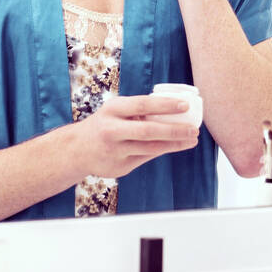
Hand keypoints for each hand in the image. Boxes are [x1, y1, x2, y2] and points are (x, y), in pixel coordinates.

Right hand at [69, 93, 200, 178]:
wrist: (77, 150)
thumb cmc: (105, 125)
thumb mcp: (116, 111)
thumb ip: (139, 111)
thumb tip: (174, 108)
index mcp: (112, 109)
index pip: (143, 104)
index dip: (165, 105)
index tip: (185, 105)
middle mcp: (111, 130)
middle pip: (148, 130)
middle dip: (175, 130)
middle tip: (194, 129)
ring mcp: (114, 151)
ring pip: (150, 148)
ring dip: (174, 144)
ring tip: (191, 139)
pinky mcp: (119, 167)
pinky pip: (145, 158)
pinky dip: (162, 151)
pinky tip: (175, 146)